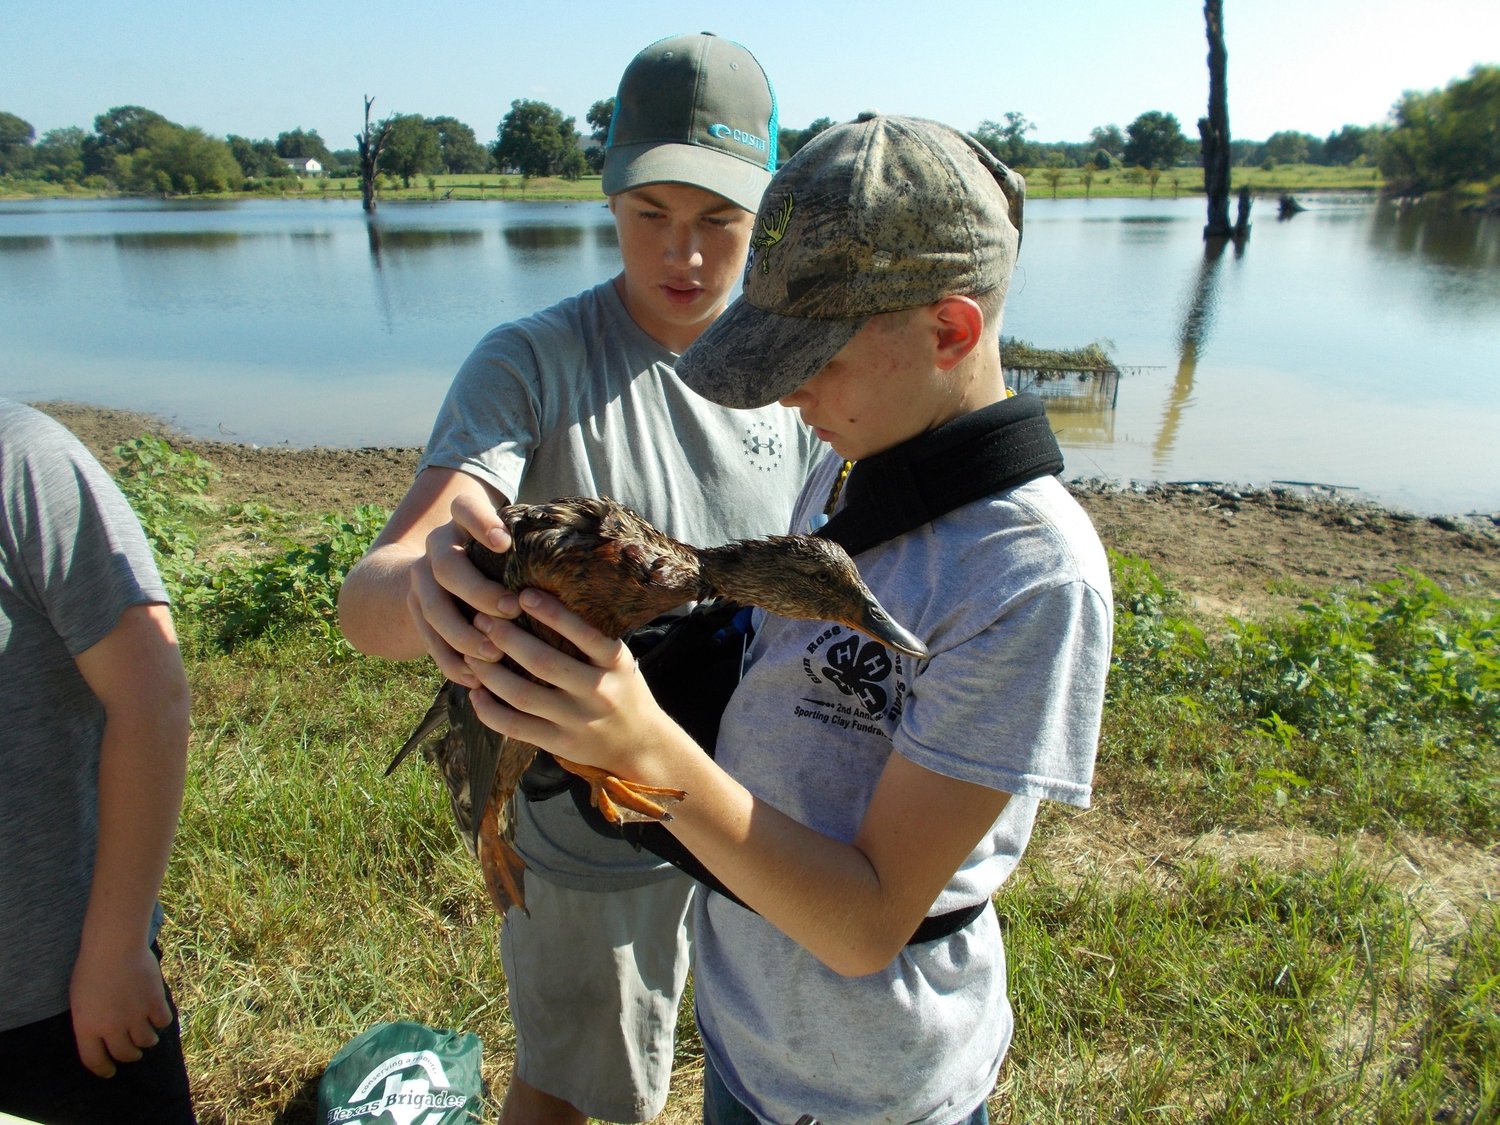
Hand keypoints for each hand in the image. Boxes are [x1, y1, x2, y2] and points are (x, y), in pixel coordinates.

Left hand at [69, 939, 172, 1078]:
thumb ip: (91, 1020)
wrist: (114, 947)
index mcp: (87, 1028)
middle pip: (124, 1053)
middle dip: (130, 1056)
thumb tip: (104, 1033)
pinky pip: (163, 1021)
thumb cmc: (91, 968)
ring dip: (148, 1041)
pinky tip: (159, 1016)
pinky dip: (162, 1021)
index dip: (103, 1069)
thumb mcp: (81, 1001)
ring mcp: (135, 1016)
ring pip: (146, 1041)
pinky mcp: (155, 1003)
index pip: (95, 1061)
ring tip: (149, 1038)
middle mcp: (112, 1028)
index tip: (110, 1071)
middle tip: (133, 1054)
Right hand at [410, 492, 519, 683]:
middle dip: (478, 591)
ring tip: (494, 653)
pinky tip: (475, 678)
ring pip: (433, 608)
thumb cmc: (502, 556)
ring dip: (463, 633)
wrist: (442, 572)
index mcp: (461, 519)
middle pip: (447, 565)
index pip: (465, 507)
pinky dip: (450, 660)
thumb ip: (535, 542)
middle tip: (511, 610)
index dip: (481, 522)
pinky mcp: (416, 611)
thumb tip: (594, 552)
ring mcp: (421, 579)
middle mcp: (437, 545)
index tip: (505, 543)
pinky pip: (427, 639)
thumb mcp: (512, 539)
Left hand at [464, 589, 680, 776]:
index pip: (583, 633)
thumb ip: (591, 639)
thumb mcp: (619, 661)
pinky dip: (489, 710)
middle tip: (482, 619)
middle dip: (506, 638)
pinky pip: (515, 726)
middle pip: (542, 662)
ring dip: (490, 672)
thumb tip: (544, 598)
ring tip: (471, 654)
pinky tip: (475, 693)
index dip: (551, 613)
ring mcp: (576, 721)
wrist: (640, 746)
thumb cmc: (623, 691)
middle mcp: (597, 691)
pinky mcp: (559, 743)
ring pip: (522, 695)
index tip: (523, 594)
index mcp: (615, 663)